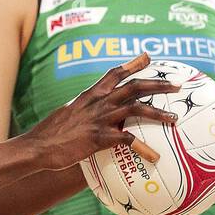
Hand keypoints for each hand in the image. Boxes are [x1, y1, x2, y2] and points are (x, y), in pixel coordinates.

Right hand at [23, 52, 179, 169]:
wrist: (38, 146)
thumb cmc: (51, 134)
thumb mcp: (68, 114)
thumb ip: (83, 111)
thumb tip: (90, 115)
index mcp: (90, 94)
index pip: (114, 73)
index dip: (133, 64)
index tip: (148, 57)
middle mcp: (98, 102)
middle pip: (134, 86)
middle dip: (158, 84)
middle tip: (176, 86)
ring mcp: (100, 119)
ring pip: (137, 109)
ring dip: (159, 113)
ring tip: (174, 119)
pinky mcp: (100, 138)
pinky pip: (129, 140)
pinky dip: (144, 148)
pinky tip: (155, 156)